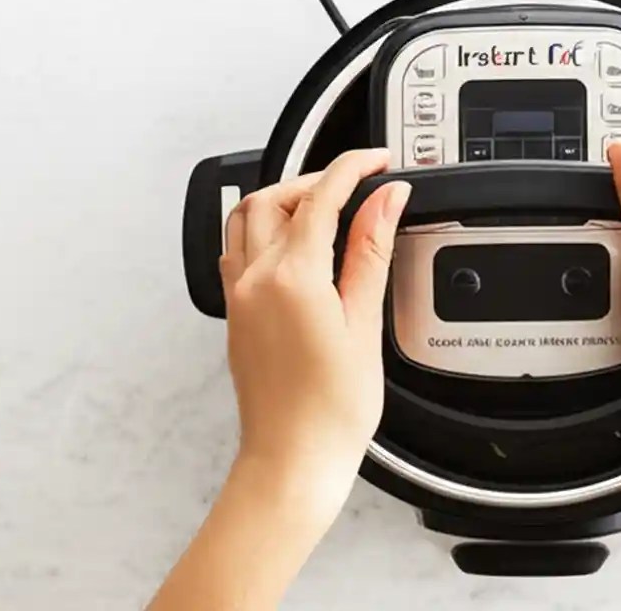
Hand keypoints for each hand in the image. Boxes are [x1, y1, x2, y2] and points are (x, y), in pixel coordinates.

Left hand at [219, 148, 410, 469]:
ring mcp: (239, 295)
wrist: (293, 459)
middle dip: (319, 180)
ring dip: (284, 198)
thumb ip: (371, 251)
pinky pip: (237, 249)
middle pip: (277, 197)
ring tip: (326, 206)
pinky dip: (263, 229)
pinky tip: (293, 243)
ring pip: (247, 217)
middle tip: (360, 184)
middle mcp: (255, 279)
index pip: (321, 198)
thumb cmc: (331, 410)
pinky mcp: (235, 313)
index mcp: (292, 277)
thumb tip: (386, 202)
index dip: (353, 169)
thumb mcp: (365, 323)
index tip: (378, 161)